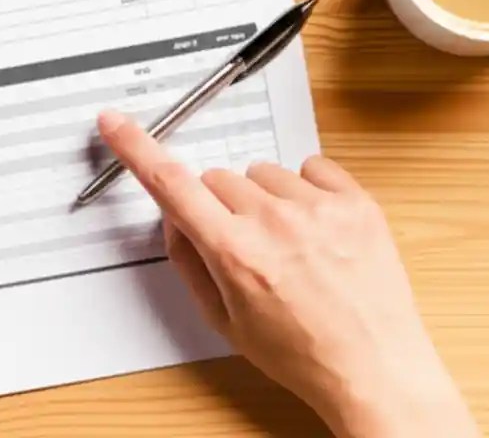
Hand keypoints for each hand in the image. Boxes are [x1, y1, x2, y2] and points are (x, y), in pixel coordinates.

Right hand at [97, 110, 478, 437]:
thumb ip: (189, 262)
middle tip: (243, 245)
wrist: (372, 367)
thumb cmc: (302, 352)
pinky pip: (311, 167)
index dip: (136, 148)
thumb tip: (174, 218)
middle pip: (217, 179)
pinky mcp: (355, 200)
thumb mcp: (226, 320)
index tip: (116, 123)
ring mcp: (318, 207)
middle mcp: (274, 222)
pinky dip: (306, 190)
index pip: (171, 185)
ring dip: (264, 199)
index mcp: (234, 253)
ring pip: (262, 173)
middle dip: (218, 206)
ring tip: (289, 245)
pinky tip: (316, 229)